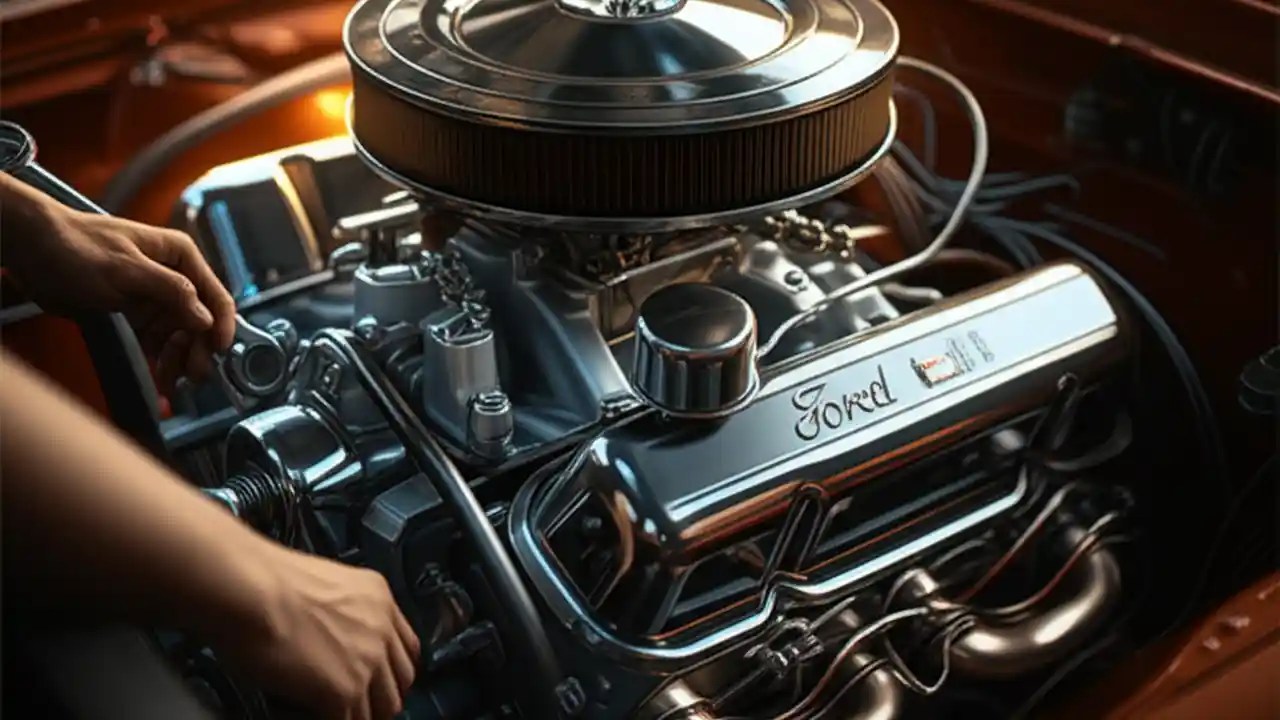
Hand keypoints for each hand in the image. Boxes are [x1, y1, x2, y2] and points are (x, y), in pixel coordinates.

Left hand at [0, 175, 235, 392]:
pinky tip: (158, 379)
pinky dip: (158, 362)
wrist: (31, 250)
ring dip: (178, 361)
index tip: (220, 352)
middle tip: (194, 375)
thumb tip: (205, 319)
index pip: (214, 295)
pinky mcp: (135, 313)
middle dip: (198, 350)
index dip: (222, 326)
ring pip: (179, 336)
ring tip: (172, 382)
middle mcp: (172, 277)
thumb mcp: (127, 269)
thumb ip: (172, 291)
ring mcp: (153, 297)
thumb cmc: (76, 246)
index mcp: (179, 256)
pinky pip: (156, 343)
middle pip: (199, 322)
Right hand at [214, 544, 420, 719]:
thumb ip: (341, 612)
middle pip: (403, 680)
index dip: (392, 668)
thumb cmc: (265, 580)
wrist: (251, 589)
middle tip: (357, 704)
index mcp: (380, 599)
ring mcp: (369, 662)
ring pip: (384, 708)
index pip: (406, 647)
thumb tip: (331, 636)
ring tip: (337, 713)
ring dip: (362, 714)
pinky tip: (314, 714)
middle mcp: (383, 629)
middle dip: (382, 695)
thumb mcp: (325, 584)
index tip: (378, 679)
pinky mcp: (345, 692)